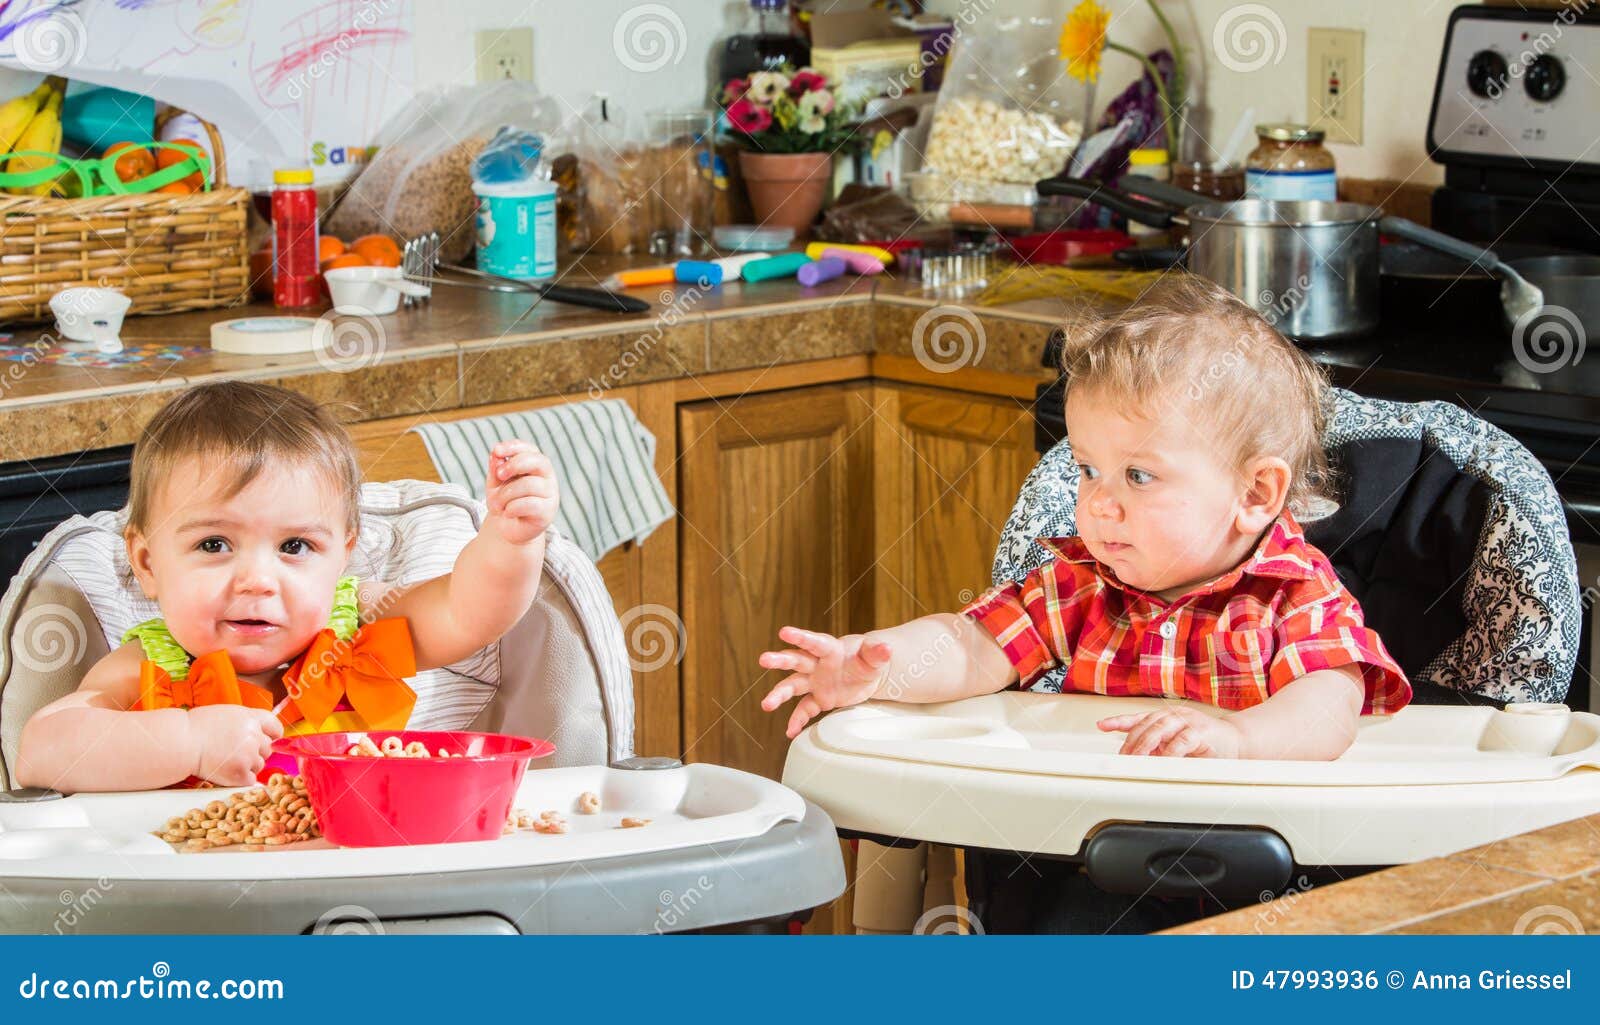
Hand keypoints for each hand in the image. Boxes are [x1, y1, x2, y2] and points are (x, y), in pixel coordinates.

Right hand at [190, 706, 283, 785]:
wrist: (180, 743)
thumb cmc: (195, 728)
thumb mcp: (225, 715)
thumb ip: (245, 723)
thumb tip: (260, 732)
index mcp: (251, 718)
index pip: (275, 726)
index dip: (273, 735)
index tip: (269, 739)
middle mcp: (254, 735)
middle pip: (267, 749)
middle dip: (255, 752)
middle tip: (233, 753)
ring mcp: (249, 755)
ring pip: (259, 765)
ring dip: (247, 766)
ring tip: (225, 761)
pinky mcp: (240, 773)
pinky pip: (250, 779)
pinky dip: (240, 779)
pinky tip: (225, 772)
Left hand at [485, 440, 557, 545]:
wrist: (508, 530)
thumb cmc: (503, 502)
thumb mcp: (495, 484)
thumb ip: (496, 469)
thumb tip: (495, 455)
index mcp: (535, 465)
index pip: (530, 449)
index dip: (514, 447)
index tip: (496, 451)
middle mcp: (547, 477)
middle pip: (538, 461)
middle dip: (515, 465)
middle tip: (499, 475)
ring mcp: (550, 494)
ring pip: (529, 485)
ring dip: (506, 494)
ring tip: (497, 504)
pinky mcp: (548, 512)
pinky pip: (530, 504)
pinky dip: (512, 508)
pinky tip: (507, 512)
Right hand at [759, 627, 892, 738]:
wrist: (867, 676)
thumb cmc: (868, 660)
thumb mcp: (875, 657)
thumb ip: (877, 653)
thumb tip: (886, 649)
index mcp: (829, 649)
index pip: (814, 642)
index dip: (800, 637)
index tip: (784, 632)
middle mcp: (817, 665)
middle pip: (796, 660)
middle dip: (780, 660)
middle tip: (763, 660)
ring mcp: (814, 682)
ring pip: (792, 686)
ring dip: (779, 695)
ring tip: (766, 705)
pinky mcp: (817, 699)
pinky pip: (804, 709)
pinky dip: (797, 720)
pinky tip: (790, 732)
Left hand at [1097, 705, 1242, 758]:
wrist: (1236, 742)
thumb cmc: (1205, 743)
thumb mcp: (1175, 743)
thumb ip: (1158, 746)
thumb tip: (1135, 757)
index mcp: (1166, 717)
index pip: (1139, 718)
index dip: (1119, 721)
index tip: (1102, 725)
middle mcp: (1175, 715)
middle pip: (1146, 725)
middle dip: (1132, 742)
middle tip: (1122, 758)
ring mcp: (1188, 721)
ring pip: (1160, 729)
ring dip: (1146, 745)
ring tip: (1135, 759)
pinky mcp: (1200, 732)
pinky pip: (1181, 741)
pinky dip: (1170, 751)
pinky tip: (1162, 760)